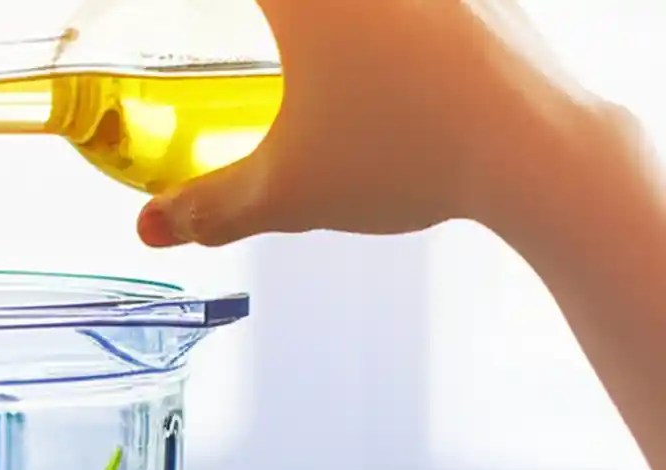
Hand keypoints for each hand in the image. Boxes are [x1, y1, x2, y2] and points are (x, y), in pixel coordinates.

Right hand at [136, 0, 608, 248]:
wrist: (536, 146)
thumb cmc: (408, 156)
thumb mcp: (290, 191)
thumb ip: (209, 208)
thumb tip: (150, 230)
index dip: (197, 8)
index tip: (185, 21)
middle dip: (262, 16)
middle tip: (232, 35)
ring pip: (349, 1)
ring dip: (321, 23)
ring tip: (302, 49)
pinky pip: (401, 4)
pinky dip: (376, 22)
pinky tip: (380, 58)